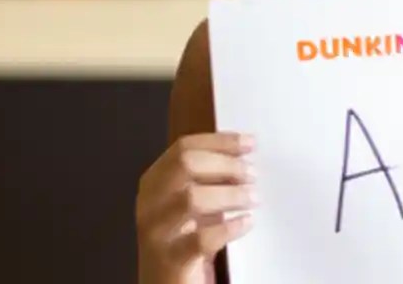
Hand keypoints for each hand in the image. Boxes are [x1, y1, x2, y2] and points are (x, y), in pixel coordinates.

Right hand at [136, 133, 257, 282]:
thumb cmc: (184, 241)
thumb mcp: (194, 204)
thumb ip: (209, 179)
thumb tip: (244, 154)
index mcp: (154, 183)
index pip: (184, 147)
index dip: (220, 142)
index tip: (250, 143)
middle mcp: (149, 203)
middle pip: (186, 164)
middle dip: (226, 165)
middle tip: (253, 175)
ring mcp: (156, 232)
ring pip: (192, 197)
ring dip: (230, 194)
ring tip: (253, 199)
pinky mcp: (170, 260)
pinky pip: (201, 238)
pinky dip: (229, 227)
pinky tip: (245, 223)